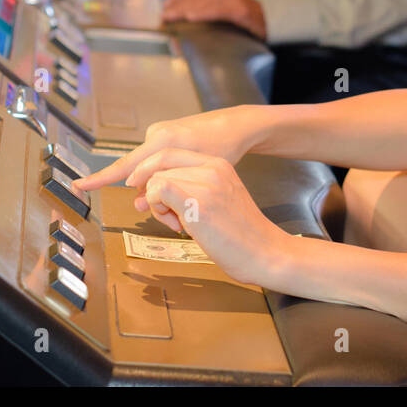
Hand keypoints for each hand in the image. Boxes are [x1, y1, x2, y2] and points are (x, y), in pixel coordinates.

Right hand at [74, 105, 263, 199]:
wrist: (235, 125)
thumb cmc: (222, 147)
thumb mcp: (196, 173)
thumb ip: (165, 187)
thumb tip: (137, 201)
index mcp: (160, 142)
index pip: (123, 166)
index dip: (99, 179)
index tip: (78, 186)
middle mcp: (155, 135)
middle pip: (137, 174)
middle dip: (146, 196)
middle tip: (165, 215)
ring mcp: (159, 135)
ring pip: (148, 172)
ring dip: (157, 189)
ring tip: (177, 205)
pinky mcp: (165, 137)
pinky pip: (155, 163)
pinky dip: (163, 178)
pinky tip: (178, 187)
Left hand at [142, 156, 290, 286]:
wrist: (265, 253)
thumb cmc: (242, 234)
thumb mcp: (219, 199)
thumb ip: (191, 188)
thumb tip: (154, 189)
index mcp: (218, 164)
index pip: (170, 153)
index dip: (149, 169)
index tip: (141, 186)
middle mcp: (212, 168)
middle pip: (159, 166)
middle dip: (151, 189)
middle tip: (164, 214)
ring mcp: (205, 184)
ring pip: (156, 180)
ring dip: (157, 204)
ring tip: (178, 223)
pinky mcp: (198, 203)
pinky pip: (158, 190)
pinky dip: (157, 207)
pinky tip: (176, 224)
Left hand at [161, 0, 265, 39]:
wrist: (273, 24)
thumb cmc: (245, 22)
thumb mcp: (223, 15)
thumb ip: (206, 16)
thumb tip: (184, 26)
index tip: (163, 8)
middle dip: (177, 6)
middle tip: (163, 17)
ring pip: (204, 2)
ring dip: (186, 9)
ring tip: (172, 17)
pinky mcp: (241, 10)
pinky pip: (219, 10)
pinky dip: (204, 13)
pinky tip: (192, 17)